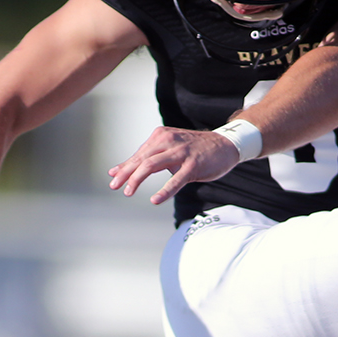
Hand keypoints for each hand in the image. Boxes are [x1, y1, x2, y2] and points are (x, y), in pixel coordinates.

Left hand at [107, 126, 245, 204]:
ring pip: (152, 165)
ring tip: (128, 192)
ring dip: (137, 179)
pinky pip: (176, 180)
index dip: (124, 167)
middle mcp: (169, 141)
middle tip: (115, 186)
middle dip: (126, 173)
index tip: (112, 179)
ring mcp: (181, 152)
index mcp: (161, 136)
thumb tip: (115, 171)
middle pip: (141, 159)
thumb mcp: (167, 151)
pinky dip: (164, 191)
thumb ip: (144, 159)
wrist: (225, 145)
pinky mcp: (193, 165)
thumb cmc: (193, 150)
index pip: (138, 154)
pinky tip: (154, 200)